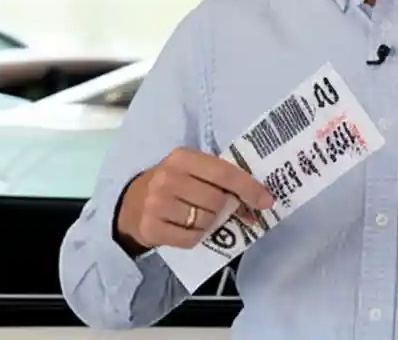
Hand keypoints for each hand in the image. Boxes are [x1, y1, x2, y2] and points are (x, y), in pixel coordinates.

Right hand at [115, 147, 274, 254]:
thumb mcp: (193, 174)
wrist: (131, 205)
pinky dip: (196, 237)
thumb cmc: (173, 186)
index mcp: (182, 157)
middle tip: (225, 211)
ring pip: (205, 221)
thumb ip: (222, 182)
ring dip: (210, 223)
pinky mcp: (151, 227)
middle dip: (227, 208)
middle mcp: (167, 177)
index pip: (224, 172)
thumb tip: (258, 203)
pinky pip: (190, 239)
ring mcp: (156, 203)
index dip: (248, 187)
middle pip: (216, 200)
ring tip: (198, 216)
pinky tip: (186, 228)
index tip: (266, 200)